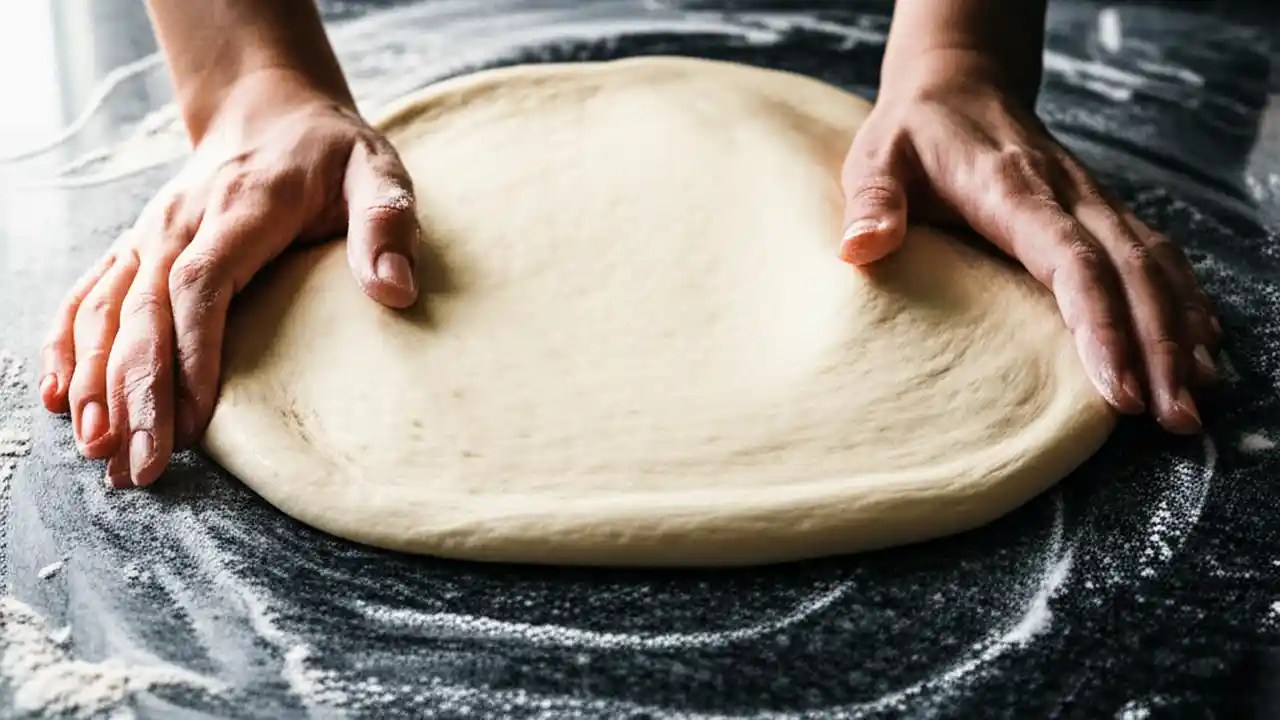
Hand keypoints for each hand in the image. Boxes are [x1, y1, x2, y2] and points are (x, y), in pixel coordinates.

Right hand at [39, 69, 420, 486]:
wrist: (271, 109)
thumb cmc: (332, 153)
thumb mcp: (377, 172)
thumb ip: (387, 223)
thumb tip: (394, 290)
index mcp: (243, 208)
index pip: (202, 284)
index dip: (192, 352)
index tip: (193, 419)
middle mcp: (182, 221)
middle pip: (147, 310)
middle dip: (137, 390)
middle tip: (141, 463)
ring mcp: (153, 233)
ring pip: (110, 309)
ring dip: (98, 380)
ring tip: (99, 449)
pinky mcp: (139, 246)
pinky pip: (92, 295)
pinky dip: (70, 345)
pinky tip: (62, 398)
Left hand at [839, 50, 1219, 433]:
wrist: (958, 84)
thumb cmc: (912, 132)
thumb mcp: (875, 158)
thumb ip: (872, 201)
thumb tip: (861, 247)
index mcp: (1013, 190)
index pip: (1073, 260)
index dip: (1101, 325)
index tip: (1117, 388)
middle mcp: (1068, 195)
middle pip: (1132, 273)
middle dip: (1159, 348)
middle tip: (1173, 420)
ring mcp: (1091, 202)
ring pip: (1154, 266)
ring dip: (1179, 332)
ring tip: (1191, 402)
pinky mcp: (1100, 211)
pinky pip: (1156, 256)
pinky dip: (1182, 301)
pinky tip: (1197, 348)